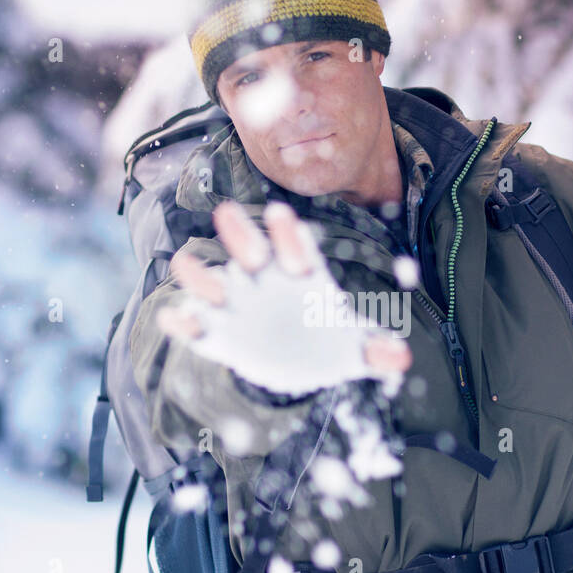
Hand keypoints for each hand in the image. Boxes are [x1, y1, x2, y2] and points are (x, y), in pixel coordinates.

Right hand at [158, 199, 411, 398]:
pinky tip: (172, 318)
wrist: (294, 359)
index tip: (281, 214)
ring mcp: (237, 306)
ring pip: (214, 283)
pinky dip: (183, 323)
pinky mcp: (217, 334)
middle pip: (251, 252)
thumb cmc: (327, 341)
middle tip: (227, 212)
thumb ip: (373, 351)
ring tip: (185, 263)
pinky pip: (196, 326)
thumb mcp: (352, 348)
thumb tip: (400, 359)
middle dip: (240, 234)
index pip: (296, 250)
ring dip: (199, 275)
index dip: (288, 235)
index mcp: (300, 276)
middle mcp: (264, 281)